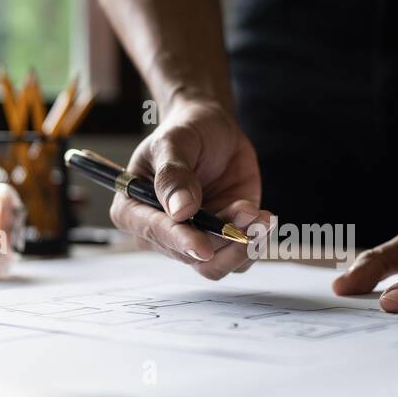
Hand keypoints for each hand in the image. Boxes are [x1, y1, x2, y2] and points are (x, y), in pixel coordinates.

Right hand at [110, 96, 267, 279]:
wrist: (214, 131)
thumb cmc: (186, 132)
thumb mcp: (174, 142)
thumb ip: (173, 175)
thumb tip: (180, 212)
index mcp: (134, 209)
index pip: (154, 233)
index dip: (179, 241)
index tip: (203, 246)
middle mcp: (161, 232)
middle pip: (189, 256)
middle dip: (222, 237)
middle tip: (248, 211)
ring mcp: (193, 239)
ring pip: (216, 265)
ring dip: (242, 243)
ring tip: (258, 214)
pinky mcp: (222, 241)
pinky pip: (239, 259)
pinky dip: (255, 243)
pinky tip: (263, 218)